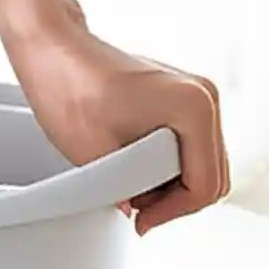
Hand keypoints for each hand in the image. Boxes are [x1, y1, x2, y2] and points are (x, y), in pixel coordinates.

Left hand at [1, 19, 229, 234]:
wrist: (55, 47)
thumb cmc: (69, 88)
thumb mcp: (94, 156)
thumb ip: (127, 192)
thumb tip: (138, 213)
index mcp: (194, 109)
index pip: (205, 185)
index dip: (171, 213)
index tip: (139, 220)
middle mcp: (205, 98)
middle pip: (213, 176)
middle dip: (175, 202)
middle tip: (136, 210)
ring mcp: (197, 95)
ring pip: (203, 163)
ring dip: (172, 185)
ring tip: (131, 189)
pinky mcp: (184, 96)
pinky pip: (191, 146)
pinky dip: (169, 166)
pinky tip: (136, 169)